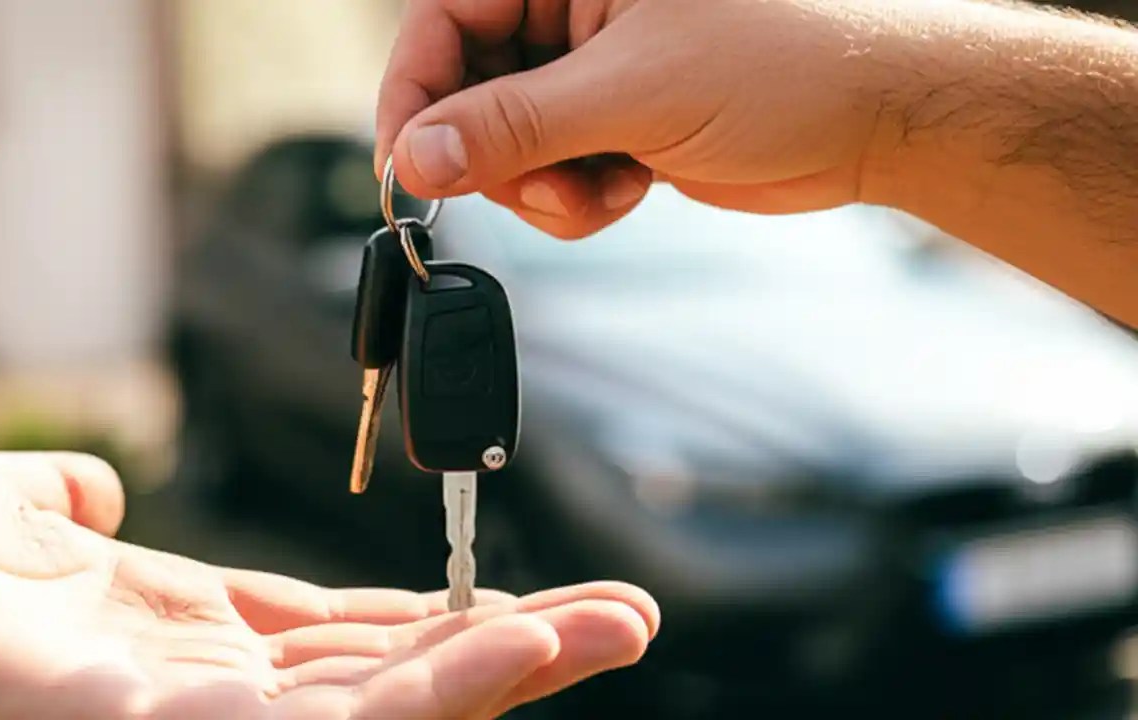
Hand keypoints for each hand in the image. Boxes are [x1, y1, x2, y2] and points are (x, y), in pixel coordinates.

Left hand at [0, 419, 657, 718]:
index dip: (437, 623)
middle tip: (625, 618)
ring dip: (504, 673)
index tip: (525, 597)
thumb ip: (56, 511)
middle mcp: (197, 695)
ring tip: (607, 631)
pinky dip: (436, 693)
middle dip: (513, 651)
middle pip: (389, 682)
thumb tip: (92, 505)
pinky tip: (516, 647)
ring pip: (385, 714)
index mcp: (170, 640)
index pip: (339, 645)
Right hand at [376, 0, 1137, 325]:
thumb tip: (416, 156)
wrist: (873, 118)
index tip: (406, 163)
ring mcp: (593, 71)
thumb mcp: (633, 90)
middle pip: (468, 88)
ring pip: (507, 143)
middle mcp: (572, 11)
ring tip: (602, 188)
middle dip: (493, 155)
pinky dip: (575, 199)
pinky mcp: (615, 123)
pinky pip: (552, 172)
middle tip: (534, 185)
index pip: (445, 17)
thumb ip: (513, 125)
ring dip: (540, 187)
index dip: (414, 92)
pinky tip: (629, 190)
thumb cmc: (783, 63)